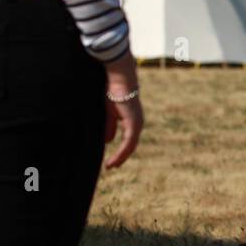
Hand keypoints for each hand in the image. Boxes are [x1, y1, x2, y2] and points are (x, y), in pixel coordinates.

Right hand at [103, 53, 143, 167]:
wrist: (118, 78)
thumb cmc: (112, 91)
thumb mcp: (107, 113)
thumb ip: (109, 126)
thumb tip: (108, 141)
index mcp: (131, 121)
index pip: (128, 141)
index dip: (120, 152)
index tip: (110, 162)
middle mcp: (137, 124)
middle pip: (130, 146)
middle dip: (120, 157)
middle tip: (110, 167)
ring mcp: (137, 124)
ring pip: (130, 147)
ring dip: (120, 158)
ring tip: (110, 166)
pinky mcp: (134, 123)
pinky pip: (128, 142)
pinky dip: (121, 152)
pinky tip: (114, 160)